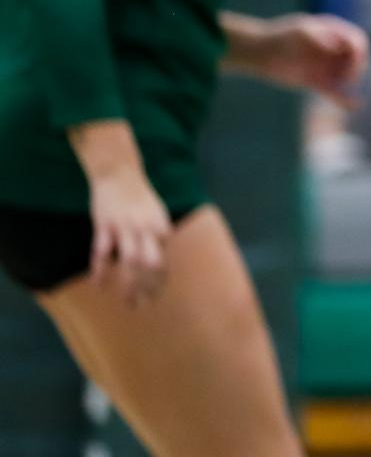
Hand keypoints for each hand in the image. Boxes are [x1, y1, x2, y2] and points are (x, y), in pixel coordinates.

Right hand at [87, 168, 170, 306]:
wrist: (120, 172)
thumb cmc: (139, 197)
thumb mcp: (157, 215)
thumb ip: (158, 236)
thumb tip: (159, 261)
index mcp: (160, 228)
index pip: (164, 260)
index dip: (159, 281)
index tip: (154, 297)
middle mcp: (146, 229)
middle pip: (150, 264)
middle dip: (146, 288)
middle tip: (140, 306)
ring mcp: (125, 227)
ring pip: (130, 261)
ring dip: (128, 284)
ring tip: (125, 301)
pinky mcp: (105, 224)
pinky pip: (102, 251)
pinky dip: (101, 270)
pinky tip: (98, 285)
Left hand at [244, 14, 369, 108]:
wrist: (258, 51)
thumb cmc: (279, 37)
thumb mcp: (298, 33)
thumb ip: (317, 38)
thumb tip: (335, 46)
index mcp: (333, 32)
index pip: (357, 41)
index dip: (359, 54)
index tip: (351, 65)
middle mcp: (334, 49)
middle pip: (356, 59)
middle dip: (355, 69)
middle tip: (346, 80)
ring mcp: (325, 65)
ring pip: (346, 76)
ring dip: (350, 85)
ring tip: (348, 94)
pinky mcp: (316, 81)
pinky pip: (334, 91)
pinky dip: (343, 98)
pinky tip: (353, 105)